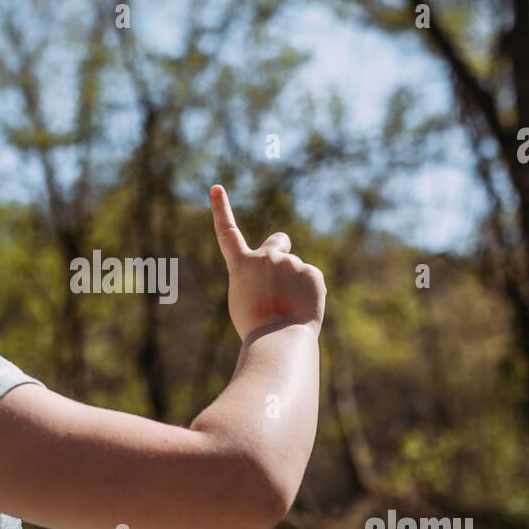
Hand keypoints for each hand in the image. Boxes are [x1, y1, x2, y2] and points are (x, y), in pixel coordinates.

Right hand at [209, 184, 325, 340]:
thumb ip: (256, 281)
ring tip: (289, 310)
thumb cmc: (256, 328)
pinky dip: (310, 295)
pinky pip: (312, 282)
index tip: (217, 188)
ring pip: (296, 272)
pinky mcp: (311, 273)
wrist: (278, 340)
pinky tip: (303, 309)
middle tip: (283, 272)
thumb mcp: (245, 301)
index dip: (220, 209)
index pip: (227, 232)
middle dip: (282, 248)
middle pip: (279, 240)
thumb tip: (278, 279)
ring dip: (295, 286)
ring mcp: (290, 263)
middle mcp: (266, 257)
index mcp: (242, 266)